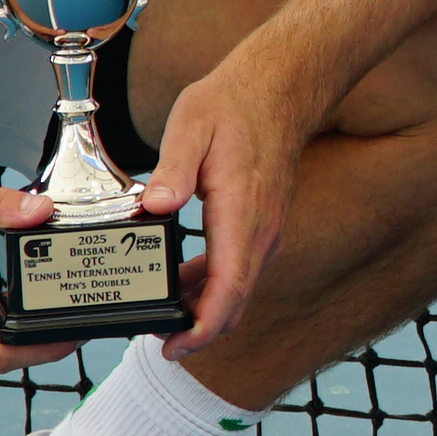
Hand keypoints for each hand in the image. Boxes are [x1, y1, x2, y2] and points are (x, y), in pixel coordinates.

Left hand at [136, 48, 324, 356]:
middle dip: (199, 331)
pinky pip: (240, 271)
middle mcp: (261, 232)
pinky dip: (213, 287)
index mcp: (242, 214)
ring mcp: (266, 232)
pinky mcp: (263, 227)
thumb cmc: (234, 104)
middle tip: (158, 342)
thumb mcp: (191, 125)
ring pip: (238, 290)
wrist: (280, 88)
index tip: (175, 347)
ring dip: (204, 309)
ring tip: (162, 315)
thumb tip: (156, 206)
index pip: (228, 289)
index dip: (202, 327)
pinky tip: (182, 282)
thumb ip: (173, 168)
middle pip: (235, 303)